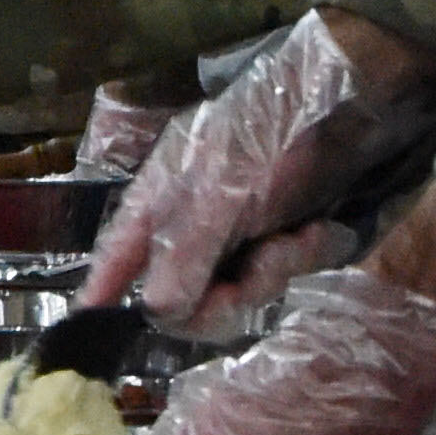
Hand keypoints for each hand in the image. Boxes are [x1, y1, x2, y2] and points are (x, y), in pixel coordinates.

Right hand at [80, 13, 435, 323]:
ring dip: (272, 272)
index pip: (116, 257)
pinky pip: (278, 276)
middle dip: (222, 296)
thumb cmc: (265, 139)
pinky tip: (314, 231)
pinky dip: (299, 257)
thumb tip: (155, 312)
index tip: (90, 325)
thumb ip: (184, 255)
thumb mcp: (218, 197)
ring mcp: (233, 235)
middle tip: (250, 279)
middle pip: (182, 296)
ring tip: (295, 239)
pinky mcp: (276, 240)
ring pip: (236, 293)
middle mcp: (188, 225)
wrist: (345, 108)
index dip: (103, 291)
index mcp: (156, 202)